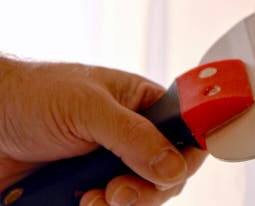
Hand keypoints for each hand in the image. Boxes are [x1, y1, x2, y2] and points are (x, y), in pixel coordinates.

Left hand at [0, 57, 205, 205]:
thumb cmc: (33, 93)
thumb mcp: (89, 107)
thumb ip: (134, 135)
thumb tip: (172, 167)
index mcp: (143, 106)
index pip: (186, 133)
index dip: (186, 155)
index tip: (173, 173)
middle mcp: (132, 138)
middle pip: (166, 175)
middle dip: (146, 189)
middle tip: (117, 191)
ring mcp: (108, 167)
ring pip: (139, 199)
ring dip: (120, 205)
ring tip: (89, 199)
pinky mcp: (84, 191)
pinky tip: (77, 202)